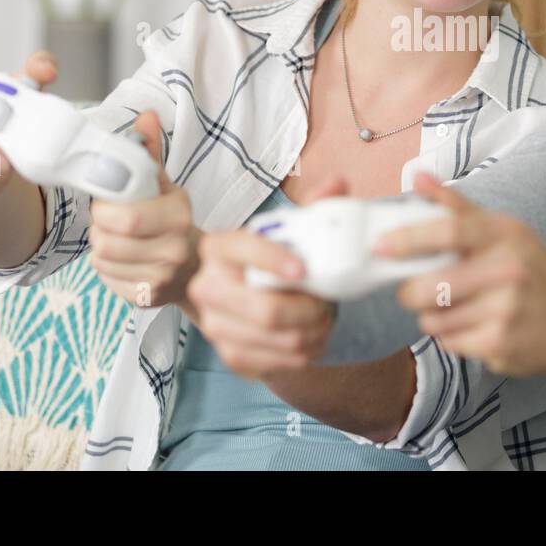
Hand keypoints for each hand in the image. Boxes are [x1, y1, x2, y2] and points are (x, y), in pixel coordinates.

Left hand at [88, 111, 200, 308]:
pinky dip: (106, 267)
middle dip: (99, 227)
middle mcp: (174, 249)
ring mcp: (162, 277)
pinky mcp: (147, 296)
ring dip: (100, 246)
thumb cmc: (173, 220)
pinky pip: (106, 278)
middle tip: (107, 220)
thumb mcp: (165, 185)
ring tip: (116, 237)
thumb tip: (145, 116)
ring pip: (102, 259)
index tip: (105, 202)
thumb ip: (149, 152)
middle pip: (107, 240)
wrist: (195, 266)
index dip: (103, 210)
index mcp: (179, 215)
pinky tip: (122, 258)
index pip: (126, 218)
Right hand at [184, 176, 345, 377]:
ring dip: (313, 332)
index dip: (273, 260)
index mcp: (219, 248)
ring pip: (279, 338)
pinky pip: (279, 362)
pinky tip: (311, 337)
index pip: (243, 250)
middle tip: (325, 303)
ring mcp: (215, 325)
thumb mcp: (291, 230)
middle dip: (309, 309)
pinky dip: (306, 352)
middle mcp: (207, 286)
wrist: (247, 299)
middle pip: (266, 309)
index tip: (303, 270)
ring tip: (323, 318)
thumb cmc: (274, 260)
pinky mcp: (230, 355)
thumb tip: (338, 183)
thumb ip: (316, 206)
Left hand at [376, 172, 545, 378]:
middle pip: (431, 285)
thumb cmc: (531, 272)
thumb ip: (457, 206)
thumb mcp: (503, 231)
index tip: (380, 245)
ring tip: (454, 308)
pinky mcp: (499, 345)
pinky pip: (448, 342)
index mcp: (504, 235)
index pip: (450, 231)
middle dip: (410, 291)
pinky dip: (450, 336)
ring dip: (432, 316)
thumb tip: (419, 176)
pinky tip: (472, 327)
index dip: (410, 238)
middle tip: (414, 289)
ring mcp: (505, 310)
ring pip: (434, 318)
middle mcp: (508, 270)